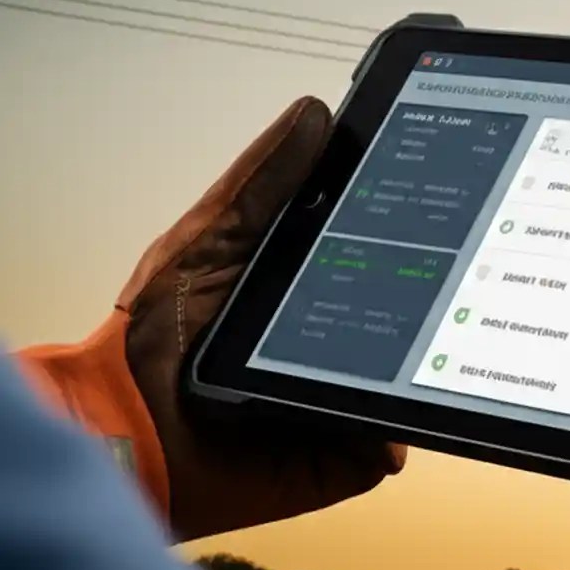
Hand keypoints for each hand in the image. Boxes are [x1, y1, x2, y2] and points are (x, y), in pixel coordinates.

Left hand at [118, 97, 404, 540]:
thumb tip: (313, 116)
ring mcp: (348, 396)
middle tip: (443, 265)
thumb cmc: (150, 340)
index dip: (413, 222)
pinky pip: (392, 438)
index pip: (383, 246)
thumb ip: (259, 183)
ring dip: (418, 360)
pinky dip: (394, 426)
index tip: (437, 190)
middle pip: (412, 308)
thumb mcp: (207, 239)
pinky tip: (382, 404)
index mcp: (312, 284)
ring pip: (412, 375)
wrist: (127, 433)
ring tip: (414, 337)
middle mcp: (340, 338)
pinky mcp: (346, 454)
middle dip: (433, 291)